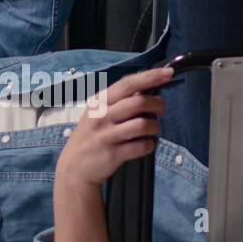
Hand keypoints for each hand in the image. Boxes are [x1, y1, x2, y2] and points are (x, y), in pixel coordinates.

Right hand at [56, 66, 171, 186]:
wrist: (74, 168)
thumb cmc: (90, 136)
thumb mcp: (96, 113)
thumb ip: (118, 101)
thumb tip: (146, 88)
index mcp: (99, 102)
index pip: (128, 84)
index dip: (150, 77)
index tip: (168, 73)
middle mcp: (101, 116)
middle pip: (139, 102)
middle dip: (158, 105)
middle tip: (159, 111)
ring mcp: (107, 136)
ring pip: (143, 124)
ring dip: (155, 127)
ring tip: (151, 130)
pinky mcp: (114, 154)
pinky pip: (143, 146)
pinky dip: (150, 145)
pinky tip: (145, 144)